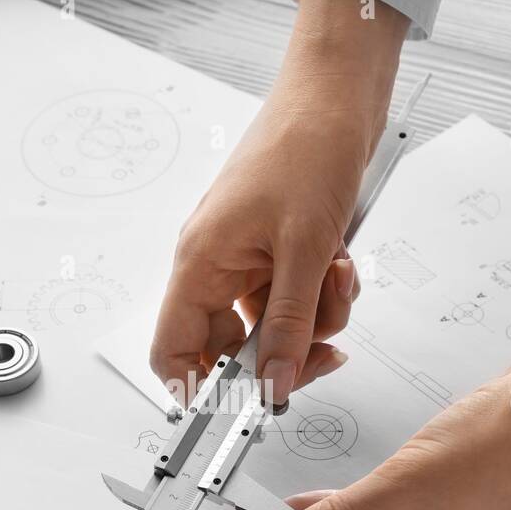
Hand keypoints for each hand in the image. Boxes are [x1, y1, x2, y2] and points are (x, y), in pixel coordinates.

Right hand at [151, 0, 408, 404]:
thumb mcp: (304, 249)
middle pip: (234, 347)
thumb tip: (273, 383)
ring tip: (334, 273)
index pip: (172, 350)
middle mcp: (217, 266)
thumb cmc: (304, 147)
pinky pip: (298, 301)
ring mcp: (250, 261)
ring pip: (276, 326)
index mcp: (201, 263)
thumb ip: (289, 325)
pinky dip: (325, 293)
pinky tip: (339, 261)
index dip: (196, 390)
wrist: (338, 98)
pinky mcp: (281, 252)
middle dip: (284, 350)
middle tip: (319, 348)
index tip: (235, 411)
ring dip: (316, 316)